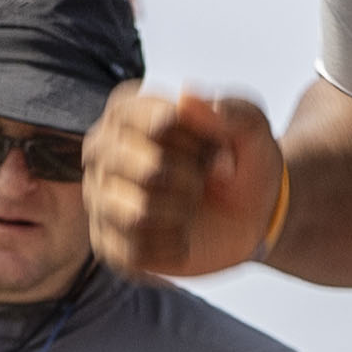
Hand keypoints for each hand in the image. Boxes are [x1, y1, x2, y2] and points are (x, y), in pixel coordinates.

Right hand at [88, 82, 285, 278]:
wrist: (248, 217)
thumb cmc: (241, 163)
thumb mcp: (253, 132)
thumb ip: (233, 111)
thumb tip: (187, 98)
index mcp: (128, 111)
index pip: (162, 125)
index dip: (201, 144)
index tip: (214, 147)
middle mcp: (101, 149)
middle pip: (150, 171)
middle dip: (193, 181)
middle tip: (202, 180)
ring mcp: (98, 197)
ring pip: (139, 214)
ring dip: (182, 214)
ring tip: (189, 206)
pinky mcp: (106, 242)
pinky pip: (136, 252)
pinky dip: (172, 247)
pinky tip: (180, 235)